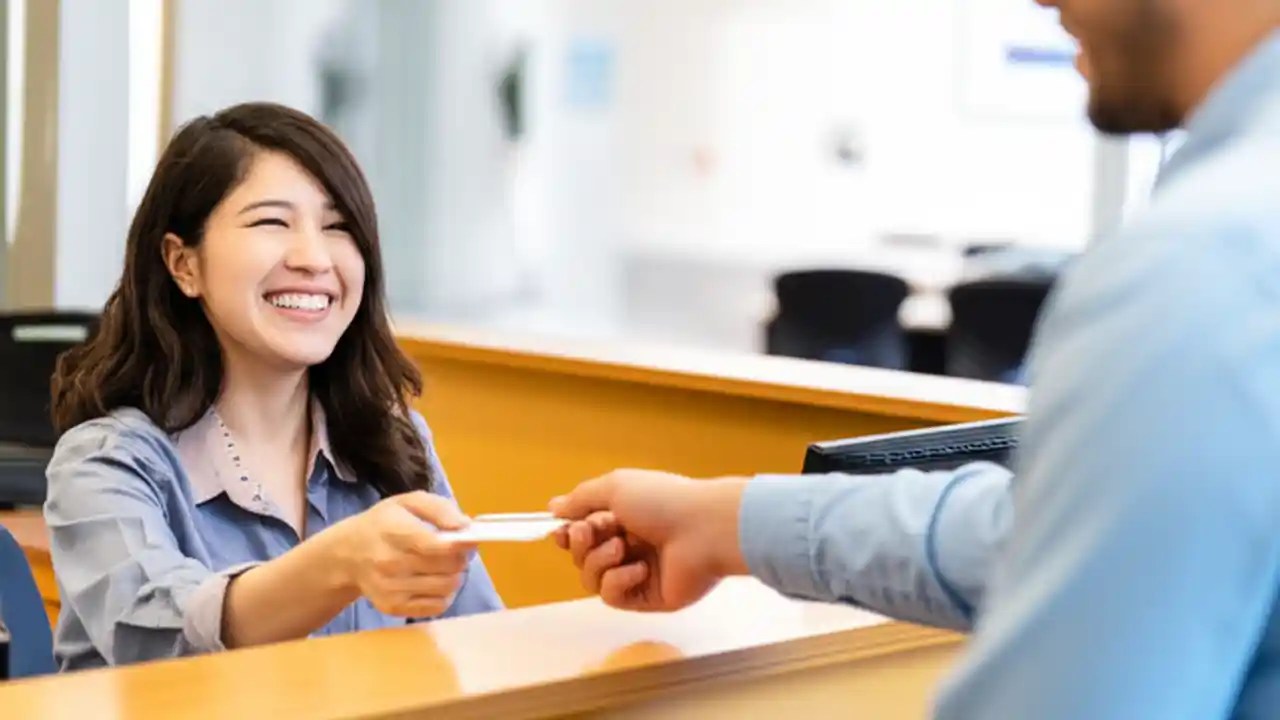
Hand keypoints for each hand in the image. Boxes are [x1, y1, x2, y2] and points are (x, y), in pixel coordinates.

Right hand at [330, 491, 475, 617]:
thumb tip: (465, 526)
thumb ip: (440, 509)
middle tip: (456, 551)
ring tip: (444, 565)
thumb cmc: (383, 524)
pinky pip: (437, 606)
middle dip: (460, 558)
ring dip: (454, 575)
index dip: (462, 543)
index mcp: (394, 532)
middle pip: (448, 568)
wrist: (347, 554)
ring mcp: (391, 589)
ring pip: (447, 587)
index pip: (437, 546)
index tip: (470, 538)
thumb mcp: (407, 502)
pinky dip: (444, 594)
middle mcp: (390, 563)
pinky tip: (434, 581)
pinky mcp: (394, 607)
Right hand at [549, 470, 748, 611]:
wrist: (705, 530)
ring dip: (598, 561)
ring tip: (621, 548)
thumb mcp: (615, 487)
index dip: (569, 534)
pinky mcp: (647, 598)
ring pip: (592, 578)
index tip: (562, 530)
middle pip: (583, 556)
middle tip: (593, 531)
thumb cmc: (663, 501)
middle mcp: (630, 545)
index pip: (584, 532)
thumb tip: (553, 507)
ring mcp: (638, 573)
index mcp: (625, 517)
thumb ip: (581, 499)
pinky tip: (639, 570)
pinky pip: (612, 597)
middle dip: (582, 544)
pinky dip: (618, 582)